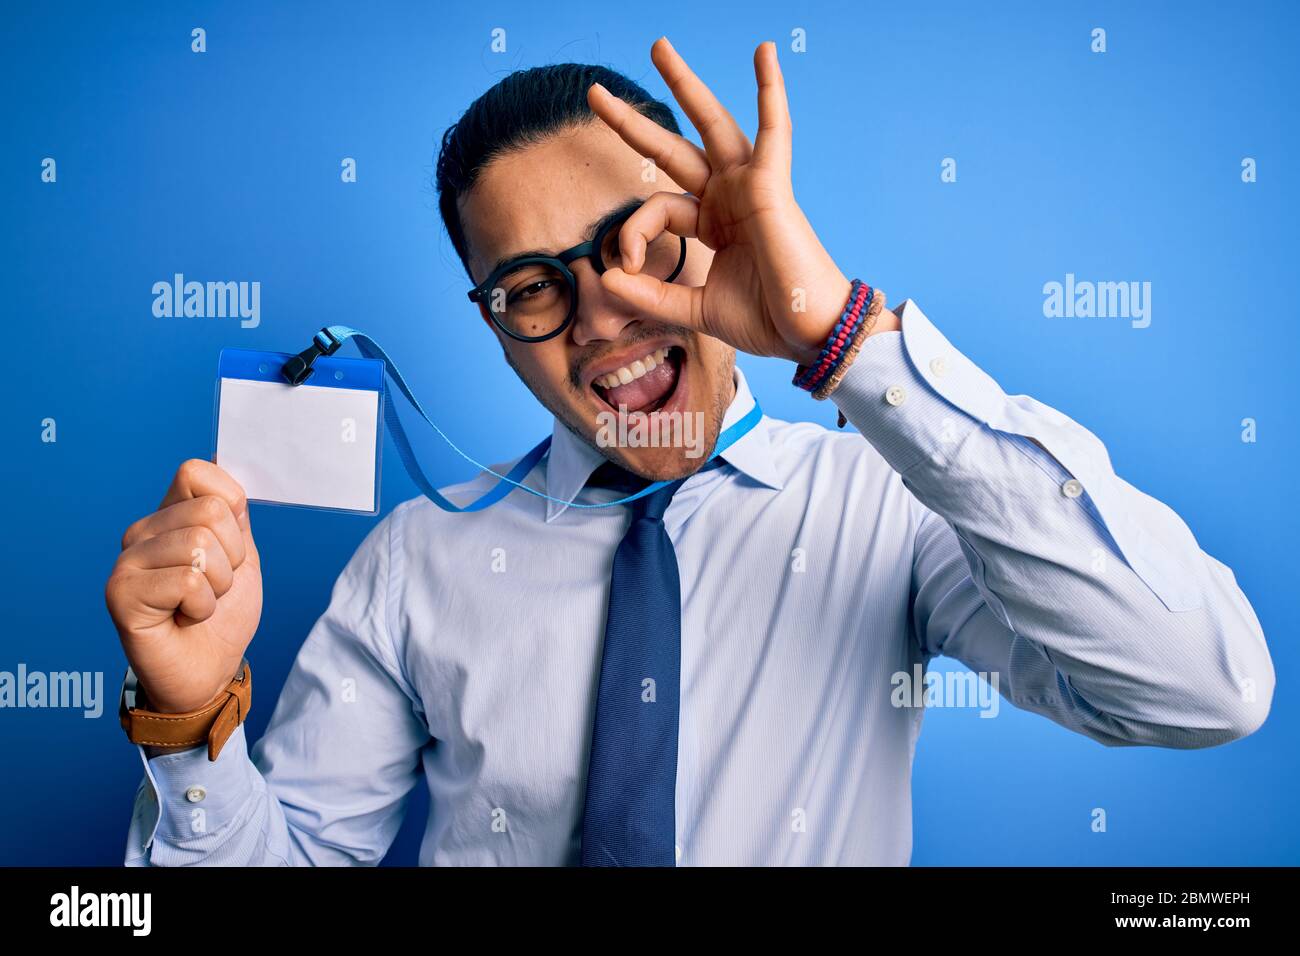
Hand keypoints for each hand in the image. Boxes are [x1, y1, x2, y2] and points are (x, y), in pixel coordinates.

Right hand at [106, 460, 261, 713]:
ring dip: (218, 585)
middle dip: (231, 557)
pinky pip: (187, 580)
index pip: (196, 471)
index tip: (229, 550)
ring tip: (197, 605)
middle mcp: (142, 532)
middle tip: (212, 588)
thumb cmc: (223, 616)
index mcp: (169, 517)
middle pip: (209, 512)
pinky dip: (202, 606)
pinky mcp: (120, 592)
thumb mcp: (241, 557)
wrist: (209, 671)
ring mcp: (127, 561)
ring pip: (199, 544)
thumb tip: (219, 456)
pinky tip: (183, 619)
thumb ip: (232, 514)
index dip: (231, 511)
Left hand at [588, 37, 897, 366]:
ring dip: (684, 85)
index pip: (656, 210)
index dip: (633, 235)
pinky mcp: (772, 185)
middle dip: (633, 121)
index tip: (628, 270)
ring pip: (711, 124)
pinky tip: (765, 53)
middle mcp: (727, 198)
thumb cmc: (764, 319)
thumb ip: (650, 295)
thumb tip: (607, 278)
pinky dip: (771, 90)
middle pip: (672, 147)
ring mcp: (749, 187)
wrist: (806, 333)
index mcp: (711, 223)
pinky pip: (774, 129)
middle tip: (596, 94)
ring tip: (658, 48)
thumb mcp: (693, 308)